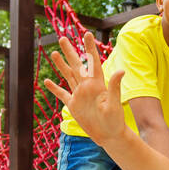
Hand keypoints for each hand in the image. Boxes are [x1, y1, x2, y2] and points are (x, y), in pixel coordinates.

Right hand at [40, 30, 126, 144]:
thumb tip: (121, 70)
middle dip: (70, 51)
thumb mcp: (114, 104)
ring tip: (54, 53)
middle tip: (62, 37)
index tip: (86, 34)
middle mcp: (87, 86)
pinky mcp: (74, 105)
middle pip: (76, 65)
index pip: (92, 62)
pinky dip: (54, 88)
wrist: (109, 135)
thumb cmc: (115, 121)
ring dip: (61, 65)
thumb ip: (115, 87)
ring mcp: (79, 95)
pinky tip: (47, 80)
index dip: (89, 48)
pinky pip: (62, 94)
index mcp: (97, 84)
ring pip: (68, 76)